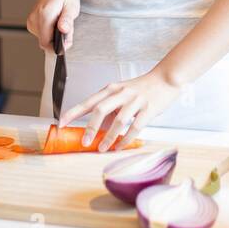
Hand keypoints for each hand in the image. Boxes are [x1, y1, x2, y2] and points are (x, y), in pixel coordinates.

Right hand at [26, 0, 78, 52]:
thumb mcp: (72, 5)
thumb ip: (67, 20)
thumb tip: (63, 31)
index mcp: (44, 14)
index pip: (46, 43)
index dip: (57, 46)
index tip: (67, 39)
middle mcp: (34, 18)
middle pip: (45, 42)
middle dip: (58, 39)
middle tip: (67, 26)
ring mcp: (31, 20)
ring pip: (44, 39)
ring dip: (54, 35)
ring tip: (61, 21)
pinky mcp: (31, 22)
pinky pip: (42, 34)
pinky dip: (49, 31)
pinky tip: (55, 21)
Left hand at [57, 65, 181, 151]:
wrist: (166, 78)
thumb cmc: (143, 87)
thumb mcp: (122, 93)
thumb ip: (110, 108)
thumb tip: (98, 127)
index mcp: (112, 88)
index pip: (89, 101)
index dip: (74, 113)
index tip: (61, 123)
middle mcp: (121, 93)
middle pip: (101, 110)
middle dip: (91, 127)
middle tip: (84, 142)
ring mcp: (135, 100)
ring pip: (118, 120)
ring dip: (109, 137)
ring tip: (102, 149)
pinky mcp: (148, 109)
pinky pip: (135, 127)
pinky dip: (126, 139)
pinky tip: (120, 147)